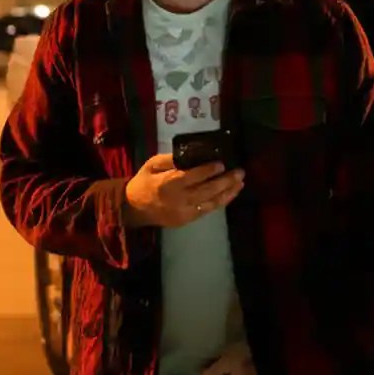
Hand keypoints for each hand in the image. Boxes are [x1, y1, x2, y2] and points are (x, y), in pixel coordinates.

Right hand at [124, 153, 243, 228]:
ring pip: (211, 203)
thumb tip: (190, 154)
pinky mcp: (187, 220)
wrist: (134, 209)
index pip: (194, 176)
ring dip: (228, 193)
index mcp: (168, 184)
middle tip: (240, 172)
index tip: (222, 164)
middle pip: (207, 190)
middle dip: (226, 181)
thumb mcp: (151, 165)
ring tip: (240, 183)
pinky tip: (229, 194)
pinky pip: (207, 211)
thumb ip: (170, 159)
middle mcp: (179, 200)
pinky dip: (220, 202)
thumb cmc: (144, 182)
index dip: (209, 170)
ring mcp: (184, 212)